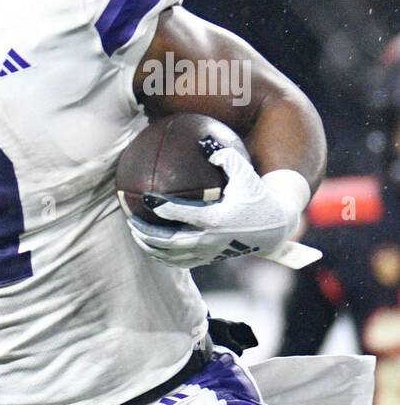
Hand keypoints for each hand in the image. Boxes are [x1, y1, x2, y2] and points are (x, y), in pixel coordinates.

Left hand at [127, 146, 309, 268]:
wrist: (274, 227)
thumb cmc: (256, 195)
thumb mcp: (246, 174)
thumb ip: (226, 157)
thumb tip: (203, 142)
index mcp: (217, 220)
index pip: (183, 215)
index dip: (162, 207)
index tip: (146, 197)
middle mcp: (211, 240)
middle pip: (169, 241)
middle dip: (146, 232)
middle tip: (130, 219)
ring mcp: (209, 253)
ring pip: (172, 256)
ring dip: (150, 245)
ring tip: (135, 232)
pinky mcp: (209, 260)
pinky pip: (180, 262)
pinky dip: (162, 256)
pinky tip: (150, 245)